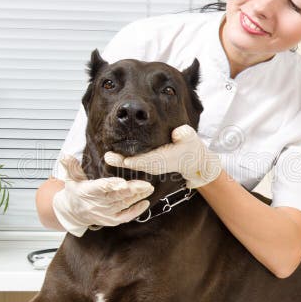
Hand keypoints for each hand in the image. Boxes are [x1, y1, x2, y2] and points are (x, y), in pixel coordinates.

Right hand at [52, 156, 153, 236]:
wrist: (73, 213)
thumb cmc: (75, 192)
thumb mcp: (70, 178)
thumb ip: (71, 166)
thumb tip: (66, 155)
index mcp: (88, 191)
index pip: (101, 188)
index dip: (112, 185)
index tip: (122, 182)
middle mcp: (98, 204)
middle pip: (117, 196)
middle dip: (132, 190)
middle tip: (146, 184)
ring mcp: (106, 213)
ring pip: (124, 204)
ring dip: (137, 197)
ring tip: (149, 188)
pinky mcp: (111, 220)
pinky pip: (125, 216)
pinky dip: (136, 211)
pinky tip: (146, 202)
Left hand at [104, 125, 220, 188]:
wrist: (193, 161)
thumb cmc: (190, 146)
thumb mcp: (191, 138)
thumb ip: (185, 135)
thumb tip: (178, 134)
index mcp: (166, 159)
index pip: (150, 161)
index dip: (138, 161)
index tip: (126, 161)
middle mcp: (157, 165)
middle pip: (137, 165)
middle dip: (122, 162)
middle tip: (108, 157)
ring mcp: (152, 167)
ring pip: (134, 166)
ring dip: (120, 162)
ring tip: (108, 157)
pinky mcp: (148, 166)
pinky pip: (135, 165)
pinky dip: (124, 162)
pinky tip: (114, 157)